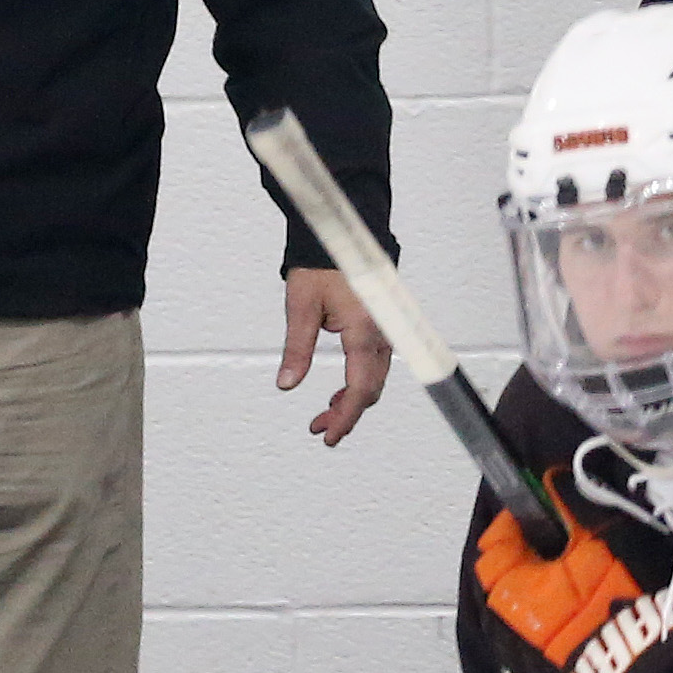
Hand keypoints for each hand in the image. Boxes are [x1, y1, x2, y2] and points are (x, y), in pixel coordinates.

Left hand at [278, 267, 390, 444]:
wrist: (340, 237)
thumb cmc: (323, 263)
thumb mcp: (301, 307)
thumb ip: (297, 348)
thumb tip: (288, 381)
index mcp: (364, 330)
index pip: (360, 388)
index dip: (345, 417)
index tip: (329, 434)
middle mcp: (380, 333)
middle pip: (370, 389)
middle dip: (346, 413)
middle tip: (320, 428)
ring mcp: (384, 331)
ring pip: (374, 379)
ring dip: (352, 400)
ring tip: (325, 414)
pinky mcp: (380, 327)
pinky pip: (375, 365)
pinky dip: (359, 382)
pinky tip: (340, 391)